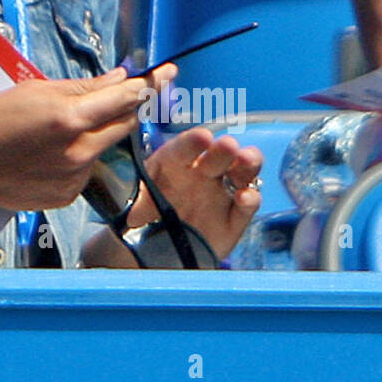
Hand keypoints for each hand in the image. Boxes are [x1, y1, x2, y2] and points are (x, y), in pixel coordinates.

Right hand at [0, 66, 174, 213]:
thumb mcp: (34, 91)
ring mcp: (74, 178)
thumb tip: (118, 80)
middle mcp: (79, 151)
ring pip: (104, 148)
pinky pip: (86, 170)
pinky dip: (77, 158)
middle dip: (124, 107)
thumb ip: (82, 88)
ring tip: (56, 130)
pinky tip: (48, 154)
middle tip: (116, 95)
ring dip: (95, 134)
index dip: (149, 84)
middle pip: (124, 124)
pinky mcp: (66, 196)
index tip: (168, 73)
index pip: (125, 98)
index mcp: (70, 118)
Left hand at [126, 127, 262, 258]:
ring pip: (239, 172)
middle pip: (217, 156)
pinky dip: (249, 199)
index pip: (183, 149)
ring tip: (248, 160)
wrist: (162, 245)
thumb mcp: (135, 206)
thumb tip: (131, 211)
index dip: (193, 143)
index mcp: (175, 163)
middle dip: (223, 149)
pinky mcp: (235, 216)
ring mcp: (221, 192)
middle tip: (228, 145)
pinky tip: (246, 197)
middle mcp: (202, 172)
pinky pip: (246, 205)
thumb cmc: (147, 215)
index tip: (202, 137)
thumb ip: (136, 203)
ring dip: (246, 163)